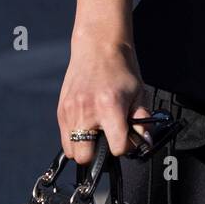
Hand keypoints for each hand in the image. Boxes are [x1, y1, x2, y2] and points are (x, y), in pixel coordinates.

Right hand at [58, 30, 151, 166]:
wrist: (99, 46)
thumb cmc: (120, 68)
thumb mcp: (139, 93)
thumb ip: (141, 121)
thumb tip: (144, 142)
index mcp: (109, 107)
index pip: (116, 148)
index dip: (125, 147)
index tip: (126, 140)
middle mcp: (87, 111)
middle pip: (86, 157)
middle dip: (99, 155)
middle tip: (108, 141)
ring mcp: (70, 111)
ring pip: (71, 152)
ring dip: (85, 148)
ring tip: (96, 133)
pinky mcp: (61, 110)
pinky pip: (64, 138)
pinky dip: (75, 138)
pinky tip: (87, 125)